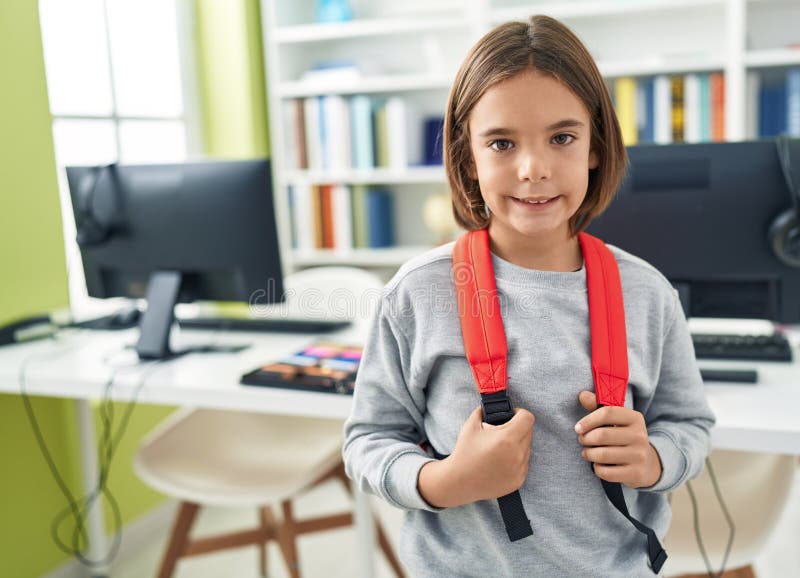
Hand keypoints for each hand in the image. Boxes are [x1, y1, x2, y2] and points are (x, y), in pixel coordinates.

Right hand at [418, 406, 533, 507]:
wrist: (459, 482)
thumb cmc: (464, 453)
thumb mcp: (470, 426)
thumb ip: (483, 411)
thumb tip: (492, 405)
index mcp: (507, 438)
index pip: (528, 418)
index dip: (520, 413)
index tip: (511, 416)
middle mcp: (517, 454)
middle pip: (528, 432)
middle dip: (517, 428)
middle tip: (501, 432)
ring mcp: (519, 469)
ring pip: (527, 448)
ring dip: (517, 444)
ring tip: (499, 448)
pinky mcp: (519, 480)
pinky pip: (524, 463)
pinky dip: (516, 459)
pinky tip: (500, 461)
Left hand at [575, 391, 661, 488]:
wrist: (646, 463)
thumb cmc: (623, 437)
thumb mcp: (615, 420)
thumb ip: (597, 406)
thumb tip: (582, 395)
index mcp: (635, 418)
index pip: (607, 413)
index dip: (588, 420)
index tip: (578, 428)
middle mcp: (640, 436)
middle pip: (602, 435)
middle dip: (585, 439)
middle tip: (582, 440)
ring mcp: (640, 456)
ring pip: (602, 455)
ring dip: (588, 454)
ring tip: (587, 452)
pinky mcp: (636, 473)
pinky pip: (606, 472)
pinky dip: (597, 469)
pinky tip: (598, 465)